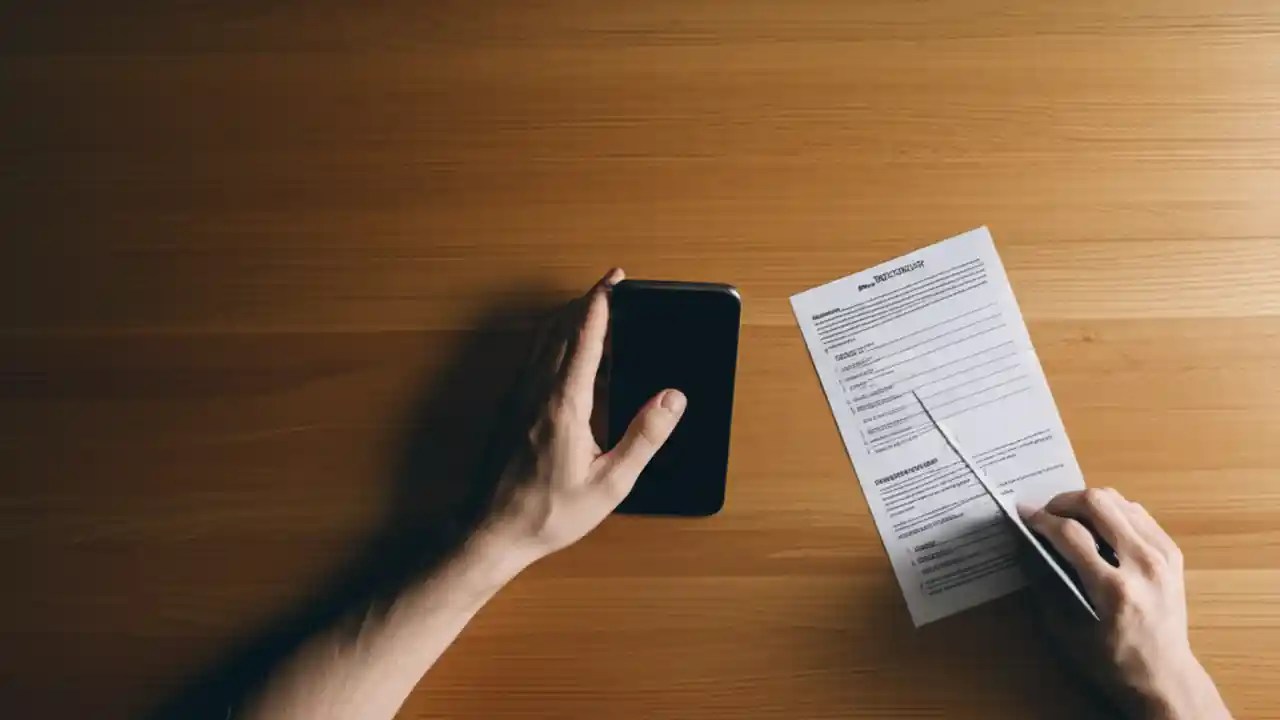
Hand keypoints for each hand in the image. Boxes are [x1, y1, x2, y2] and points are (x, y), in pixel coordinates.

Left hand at [477, 268, 685, 566]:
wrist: (491, 531)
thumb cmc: (549, 513)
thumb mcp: (610, 483)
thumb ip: (645, 437)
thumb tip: (672, 398)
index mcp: (564, 403)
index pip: (586, 336)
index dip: (602, 302)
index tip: (615, 280)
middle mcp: (537, 390)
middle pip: (562, 327)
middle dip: (588, 301)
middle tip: (612, 286)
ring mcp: (518, 396)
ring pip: (542, 339)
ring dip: (568, 316)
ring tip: (591, 308)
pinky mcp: (509, 407)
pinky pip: (531, 357)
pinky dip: (552, 339)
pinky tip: (562, 349)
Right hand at [1024, 488, 1230, 719]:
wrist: (1165, 675)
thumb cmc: (1110, 660)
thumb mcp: (1066, 630)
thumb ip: (1045, 584)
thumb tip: (1028, 545)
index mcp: (1114, 588)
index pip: (1071, 534)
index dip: (1041, 519)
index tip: (1023, 513)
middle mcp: (1142, 564)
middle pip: (1098, 503)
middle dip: (1063, 501)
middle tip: (1047, 513)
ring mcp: (1163, 555)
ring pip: (1120, 501)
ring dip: (1088, 503)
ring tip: (1071, 517)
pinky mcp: (1173, 553)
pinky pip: (1138, 513)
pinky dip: (1113, 511)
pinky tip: (1099, 526)